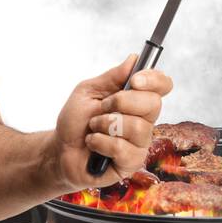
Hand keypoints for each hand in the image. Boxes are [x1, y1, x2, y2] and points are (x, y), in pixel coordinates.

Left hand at [52, 54, 173, 189]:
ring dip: (105, 124)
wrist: (59, 150)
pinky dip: (100, 142)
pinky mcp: (131, 162)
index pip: (162, 86)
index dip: (154, 80)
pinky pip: (123, 148)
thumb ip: (112, 76)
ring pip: (137, 127)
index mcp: (136, 99)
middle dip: (121, 102)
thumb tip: (134, 59)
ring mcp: (139, 143)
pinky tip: (93, 143)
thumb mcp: (88, 91)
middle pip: (153, 104)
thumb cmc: (75, 121)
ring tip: (93, 128)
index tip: (135, 80)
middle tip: (102, 108)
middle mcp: (143, 120)